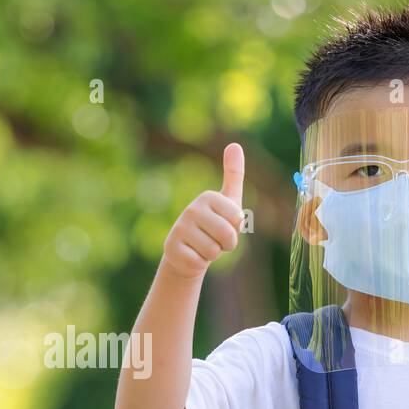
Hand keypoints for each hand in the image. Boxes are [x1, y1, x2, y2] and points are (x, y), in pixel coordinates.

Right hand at [161, 143, 245, 280]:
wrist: (188, 251)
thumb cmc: (214, 225)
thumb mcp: (228, 201)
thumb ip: (234, 174)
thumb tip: (234, 144)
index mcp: (208, 196)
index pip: (237, 219)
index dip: (236, 229)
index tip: (226, 226)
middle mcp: (191, 209)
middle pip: (227, 235)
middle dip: (227, 245)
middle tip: (216, 240)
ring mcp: (179, 228)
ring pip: (213, 251)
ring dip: (213, 254)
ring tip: (203, 247)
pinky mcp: (171, 248)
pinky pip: (199, 262)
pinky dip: (199, 263)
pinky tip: (192, 255)